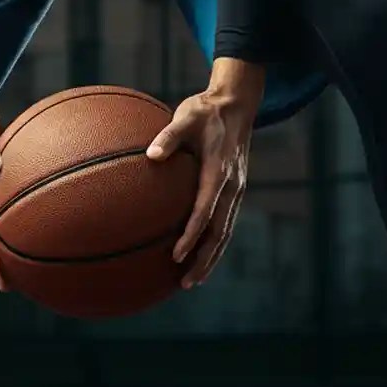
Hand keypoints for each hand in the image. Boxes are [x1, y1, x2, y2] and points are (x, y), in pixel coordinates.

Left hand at [146, 60, 263, 288]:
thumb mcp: (185, 116)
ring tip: (192, 280)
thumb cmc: (205, 111)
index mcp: (219, 171)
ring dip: (210, 258)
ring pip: (225, 232)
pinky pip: (225, 223)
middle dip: (204, 260)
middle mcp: (232, 185)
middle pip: (219, 232)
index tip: (177, 255)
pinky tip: (199, 256)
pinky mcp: (235, 190)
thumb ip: (168, 136)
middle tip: (185, 283)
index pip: (205, 211)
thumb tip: (151, 155)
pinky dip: (214, 244)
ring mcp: (236, 190)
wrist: (236, 104)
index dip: (191, 235)